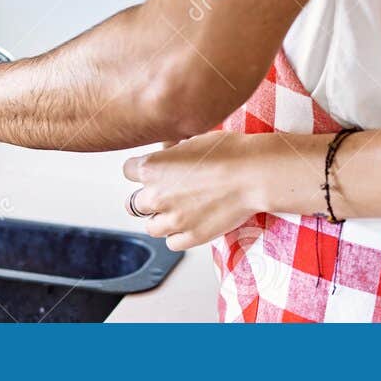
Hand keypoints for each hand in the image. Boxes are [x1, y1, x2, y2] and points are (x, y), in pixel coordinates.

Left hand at [122, 131, 277, 250]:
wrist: (252, 174)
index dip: (140, 170)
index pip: (127, 171)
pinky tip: (190, 223)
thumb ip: (170, 152)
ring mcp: (173, 219)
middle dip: (148, 198)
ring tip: (178, 211)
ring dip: (161, 219)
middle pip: (134, 204)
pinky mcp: (191, 237)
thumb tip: (165, 155)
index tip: (152, 171)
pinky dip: (178, 235)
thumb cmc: (227, 151)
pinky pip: (172, 242)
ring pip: (151, 227)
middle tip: (166, 193)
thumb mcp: (191, 138)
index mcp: (151, 168)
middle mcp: (156, 195)